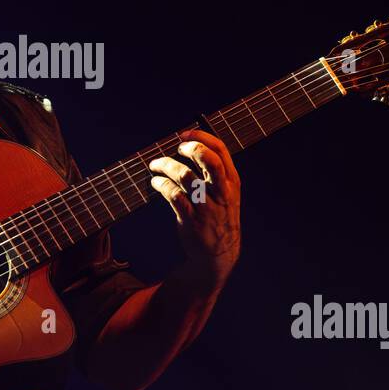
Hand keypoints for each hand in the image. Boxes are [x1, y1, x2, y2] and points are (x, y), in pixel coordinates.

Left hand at [148, 129, 242, 291]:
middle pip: (208, 160)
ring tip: (156, 165)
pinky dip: (160, 185)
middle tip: (177, 149)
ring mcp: (206, 206)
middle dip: (191, 147)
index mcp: (232, 182)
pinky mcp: (191, 219)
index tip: (185, 134)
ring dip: (166, 166)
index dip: (201, 136)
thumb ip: (216, 172)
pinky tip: (156, 183)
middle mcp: (221, 192)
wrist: (219, 255)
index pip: (221, 150)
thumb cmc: (219, 218)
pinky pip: (172, 195)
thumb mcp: (227, 194)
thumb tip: (193, 144)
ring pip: (184, 176)